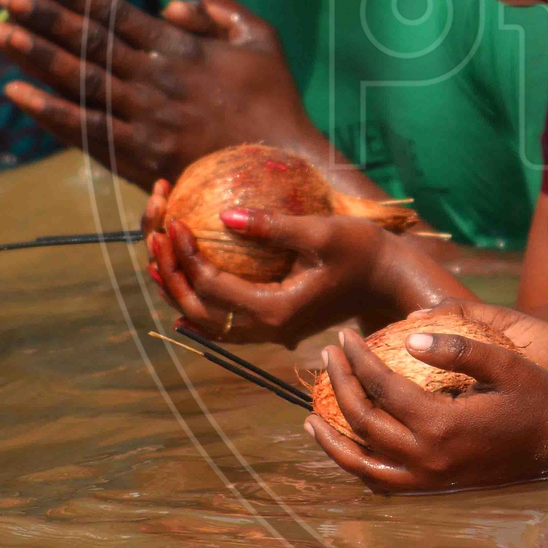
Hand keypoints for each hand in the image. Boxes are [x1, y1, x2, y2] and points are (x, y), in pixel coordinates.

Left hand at [0, 0, 317, 188]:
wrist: (282, 165)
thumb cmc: (275, 101)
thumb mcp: (263, 40)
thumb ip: (223, 10)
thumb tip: (173, 4)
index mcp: (182, 48)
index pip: (113, 13)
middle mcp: (156, 78)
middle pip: (87, 41)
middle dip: (40, 15)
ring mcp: (144, 118)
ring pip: (80, 80)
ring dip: (34, 54)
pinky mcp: (139, 155)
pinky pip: (85, 129)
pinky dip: (48, 111)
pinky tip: (17, 92)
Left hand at [148, 206, 408, 346]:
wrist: (390, 280)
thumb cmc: (364, 252)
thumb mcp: (322, 233)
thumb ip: (273, 227)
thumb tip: (223, 217)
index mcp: (276, 311)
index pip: (213, 287)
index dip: (186, 254)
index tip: (174, 220)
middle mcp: (268, 329)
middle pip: (200, 310)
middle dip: (171, 274)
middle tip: (157, 235)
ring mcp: (272, 331)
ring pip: (208, 321)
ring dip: (179, 291)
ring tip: (157, 259)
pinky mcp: (276, 322)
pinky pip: (226, 321)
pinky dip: (201, 304)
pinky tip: (186, 289)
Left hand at [303, 325, 547, 491]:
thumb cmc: (538, 400)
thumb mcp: (507, 364)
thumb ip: (459, 350)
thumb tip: (408, 339)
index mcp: (440, 425)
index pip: (381, 388)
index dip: (356, 359)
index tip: (343, 337)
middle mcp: (426, 459)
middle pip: (362, 421)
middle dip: (338, 384)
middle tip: (327, 356)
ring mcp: (427, 480)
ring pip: (361, 464)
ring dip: (331, 439)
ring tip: (309, 417)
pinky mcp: (433, 490)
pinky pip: (381, 484)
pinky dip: (357, 468)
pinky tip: (348, 451)